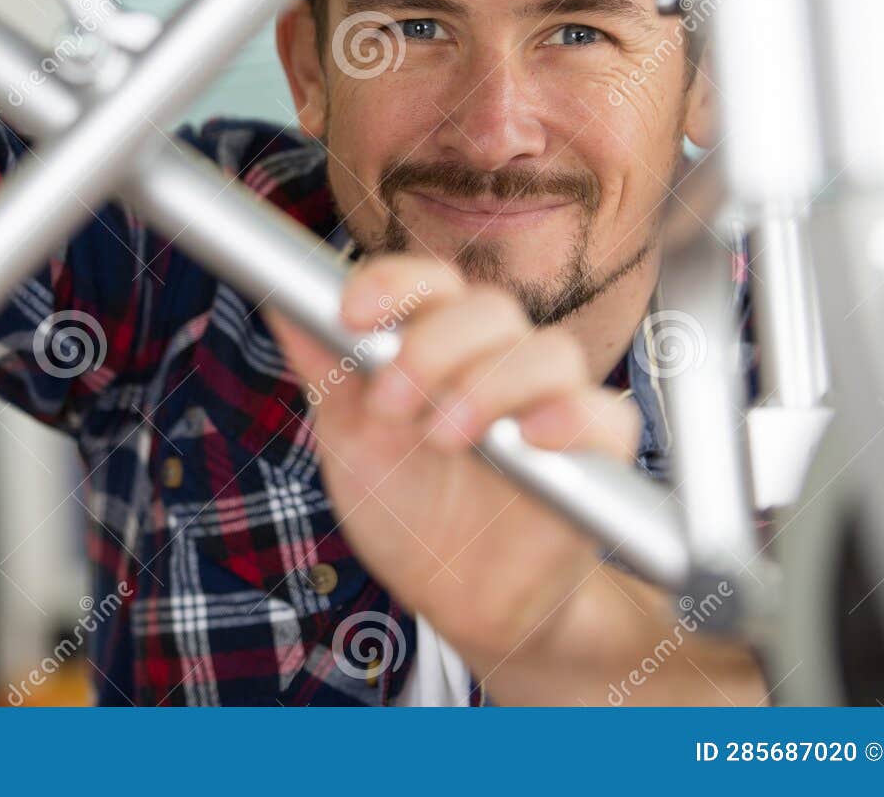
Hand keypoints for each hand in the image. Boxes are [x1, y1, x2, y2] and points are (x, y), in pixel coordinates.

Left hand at [264, 253, 641, 671]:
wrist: (457, 599)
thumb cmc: (408, 510)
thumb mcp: (348, 439)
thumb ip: (324, 367)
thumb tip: (276, 296)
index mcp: (440, 345)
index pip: (431, 283)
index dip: (394, 284)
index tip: (353, 313)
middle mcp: (498, 362)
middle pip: (488, 308)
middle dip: (433, 345)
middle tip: (392, 402)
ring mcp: (551, 404)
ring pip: (548, 350)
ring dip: (491, 384)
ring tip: (444, 437)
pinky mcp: (595, 456)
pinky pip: (606, 416)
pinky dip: (570, 417)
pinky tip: (530, 439)